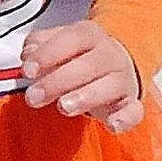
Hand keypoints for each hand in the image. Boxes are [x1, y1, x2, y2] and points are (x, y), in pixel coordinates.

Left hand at [20, 22, 145, 132]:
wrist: (115, 63)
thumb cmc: (79, 56)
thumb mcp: (58, 43)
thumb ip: (40, 45)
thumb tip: (28, 53)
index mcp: (89, 35)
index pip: (72, 39)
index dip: (48, 54)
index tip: (27, 70)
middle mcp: (109, 55)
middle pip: (88, 65)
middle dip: (57, 82)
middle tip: (34, 97)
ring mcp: (123, 80)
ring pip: (110, 86)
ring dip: (86, 97)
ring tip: (63, 107)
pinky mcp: (130, 104)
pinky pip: (134, 111)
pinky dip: (125, 118)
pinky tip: (112, 125)